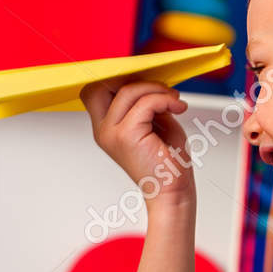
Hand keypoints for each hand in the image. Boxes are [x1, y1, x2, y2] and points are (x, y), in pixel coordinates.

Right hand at [79, 78, 194, 206]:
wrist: (172, 191)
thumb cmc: (166, 163)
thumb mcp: (156, 123)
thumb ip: (147, 103)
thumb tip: (151, 82)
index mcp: (106, 128)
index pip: (95, 92)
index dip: (118, 81)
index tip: (146, 86)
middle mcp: (103, 131)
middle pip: (100, 86)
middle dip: (129, 79)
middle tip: (156, 89)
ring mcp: (112, 134)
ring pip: (127, 90)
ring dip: (156, 89)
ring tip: (174, 100)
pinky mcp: (126, 136)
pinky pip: (145, 103)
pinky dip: (165, 100)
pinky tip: (177, 108)